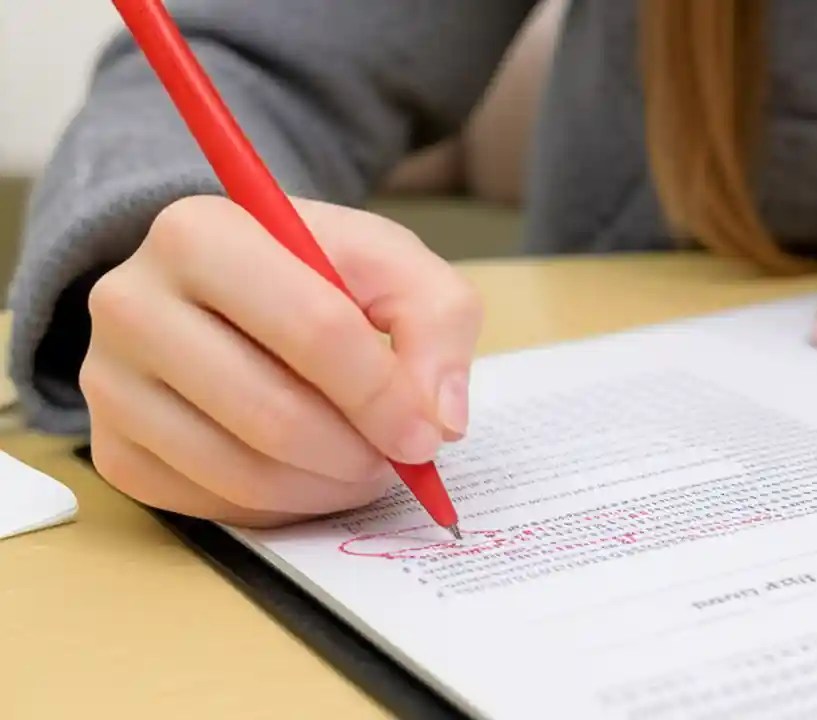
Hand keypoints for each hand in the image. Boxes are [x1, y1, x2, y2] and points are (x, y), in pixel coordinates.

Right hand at [81, 196, 481, 526]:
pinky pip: (211, 504)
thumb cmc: (311, 272)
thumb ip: (437, 319)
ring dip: (326, 487)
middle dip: (358, 453)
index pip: (314, 328)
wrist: (221, 289)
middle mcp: (131, 304)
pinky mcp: (111, 448)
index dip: (384, 394)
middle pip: (272, 412)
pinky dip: (282, 506)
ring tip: (364, 466)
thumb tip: (440, 420)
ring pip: (240, 471)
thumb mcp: (387, 264)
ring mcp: (109, 382)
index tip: (426, 434)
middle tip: (399, 461)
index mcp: (200, 233)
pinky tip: (311, 474)